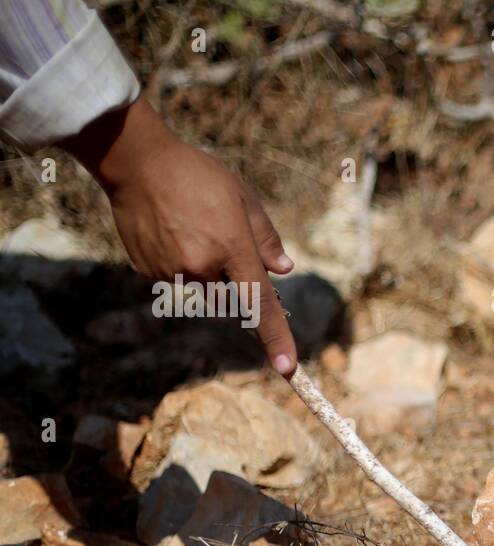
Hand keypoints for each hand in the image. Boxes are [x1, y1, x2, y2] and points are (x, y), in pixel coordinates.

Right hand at [63, 98, 297, 375]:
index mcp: (232, 249)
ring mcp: (172, 272)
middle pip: (230, 294)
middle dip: (232, 277)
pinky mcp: (149, 272)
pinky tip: (170, 231)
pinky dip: (179, 263)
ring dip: (204, 269)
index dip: (276, 338)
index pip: (261, 305)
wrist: (137, 162)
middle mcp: (202, 268)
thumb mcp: (242, 198)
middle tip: (219, 235)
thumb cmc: (197, 175)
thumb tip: (283, 270)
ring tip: (191, 227)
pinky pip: (177, 279)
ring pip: (203, 288)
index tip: (288, 368)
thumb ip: (266, 240)